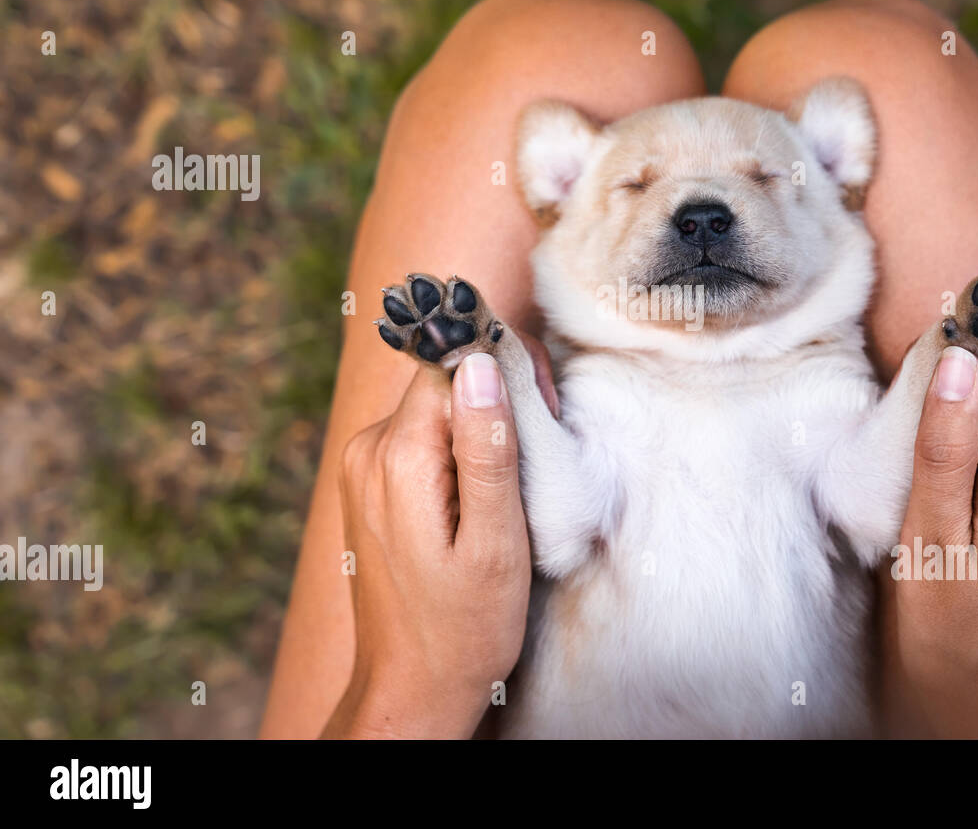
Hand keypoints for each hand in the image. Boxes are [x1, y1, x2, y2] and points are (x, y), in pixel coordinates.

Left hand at [322, 345, 549, 738]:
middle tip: (536, 455)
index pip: (451, 363)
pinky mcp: (371, 483)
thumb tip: (480, 365)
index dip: (505, 376)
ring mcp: (363, 466)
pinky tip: (482, 496)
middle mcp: (368, 450)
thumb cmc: (462, 628)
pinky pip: (421, 437)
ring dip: (480, 428)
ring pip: (435, 407)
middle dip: (497, 401)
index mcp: (397, 457)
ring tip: (510, 487)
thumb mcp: (495, 542)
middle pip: (443, 381)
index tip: (540, 416)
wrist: (412, 687)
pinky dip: (457, 450)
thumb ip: (487, 450)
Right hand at [877, 346, 977, 737]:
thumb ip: (946, 446)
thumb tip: (959, 359)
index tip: (916, 391)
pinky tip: (967, 509)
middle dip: (963, 401)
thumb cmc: (955, 636)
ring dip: (977, 435)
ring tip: (940, 493)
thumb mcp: (931, 540)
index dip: (958, 359)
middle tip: (917, 455)